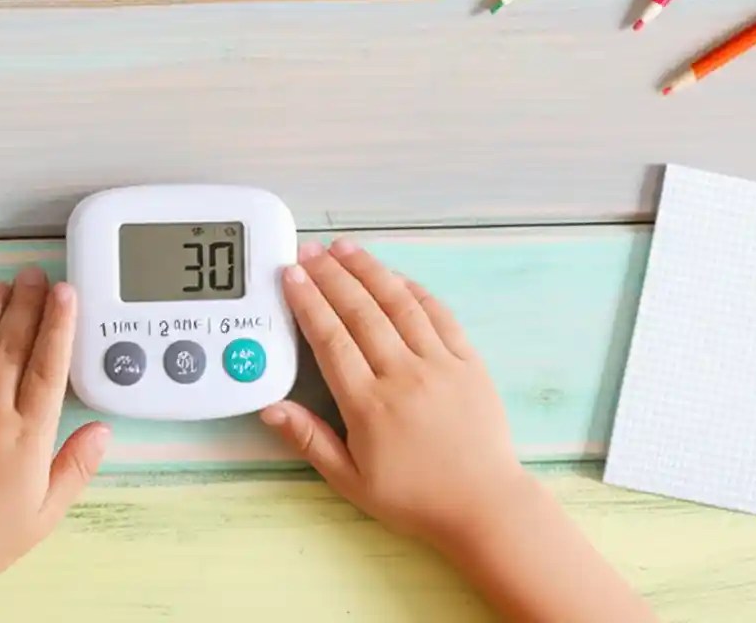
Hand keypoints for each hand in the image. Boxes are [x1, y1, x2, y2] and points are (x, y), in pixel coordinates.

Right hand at [260, 238, 657, 621]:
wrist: (484, 507)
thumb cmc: (415, 499)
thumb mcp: (350, 480)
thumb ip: (309, 439)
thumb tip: (270, 408)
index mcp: (369, 406)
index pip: (330, 339)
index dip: (308, 302)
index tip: (290, 276)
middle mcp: (404, 377)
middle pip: (361, 312)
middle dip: (331, 275)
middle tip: (308, 250)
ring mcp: (441, 365)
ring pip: (400, 304)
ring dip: (369, 271)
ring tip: (344, 248)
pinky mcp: (470, 363)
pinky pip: (440, 315)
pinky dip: (414, 290)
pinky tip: (394, 276)